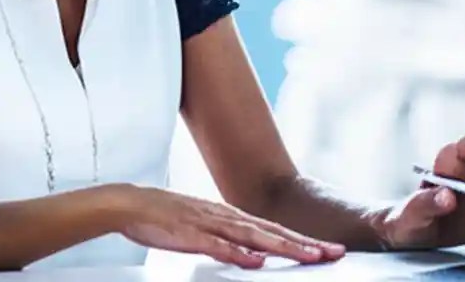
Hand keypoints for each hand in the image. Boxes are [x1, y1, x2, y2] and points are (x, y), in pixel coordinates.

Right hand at [115, 186, 345, 268]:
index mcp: (231, 217)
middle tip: (334, 253)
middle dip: (305, 244)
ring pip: (254, 237)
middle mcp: (227, 217)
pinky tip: (256, 261)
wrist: (130, 203)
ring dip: (283, 246)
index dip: (302, 240)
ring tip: (310, 256)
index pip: (274, 230)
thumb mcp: (204, 228)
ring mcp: (210, 224)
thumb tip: (254, 254)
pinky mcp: (191, 234)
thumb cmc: (165, 217)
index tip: (327, 249)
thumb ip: (228, 240)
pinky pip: (219, 246)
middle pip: (273, 232)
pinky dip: (239, 253)